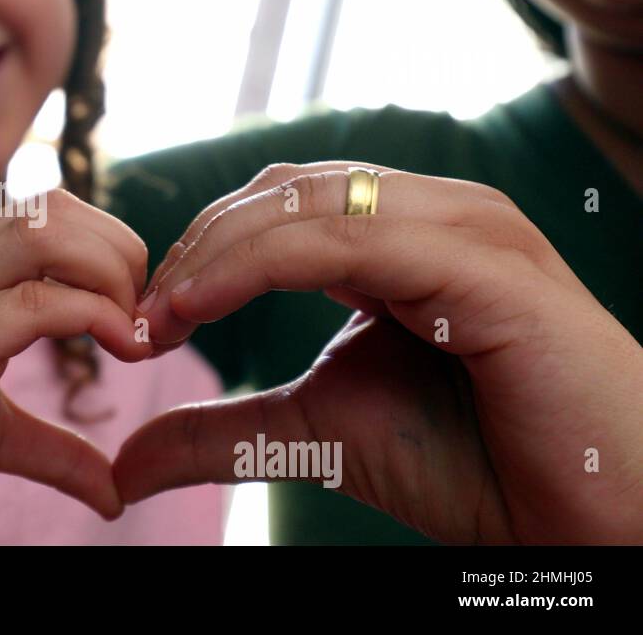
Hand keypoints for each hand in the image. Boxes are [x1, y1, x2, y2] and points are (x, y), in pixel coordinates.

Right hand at [0, 190, 150, 529]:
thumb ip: (55, 448)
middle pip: (59, 206)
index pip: (55, 211)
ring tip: (132, 336)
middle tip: (143, 323)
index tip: (136, 319)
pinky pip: (34, 301)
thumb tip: (114, 492)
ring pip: (48, 230)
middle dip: (124, 253)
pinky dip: (95, 316)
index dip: (114, 251)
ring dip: (112, 273)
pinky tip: (121, 352)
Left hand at [117, 162, 642, 542]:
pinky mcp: (485, 263)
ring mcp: (463, 227)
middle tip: (141, 317)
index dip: (197, 253)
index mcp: (398, 237)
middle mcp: (431, 213)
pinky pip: (348, 239)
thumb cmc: (473, 467)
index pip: (272, 206)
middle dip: (195, 247)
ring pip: (305, 202)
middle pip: (278, 191)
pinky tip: (201, 305)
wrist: (584, 520)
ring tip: (161, 314)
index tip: (141, 323)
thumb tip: (126, 464)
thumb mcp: (313, 436)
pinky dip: (259, 265)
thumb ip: (221, 433)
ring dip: (216, 252)